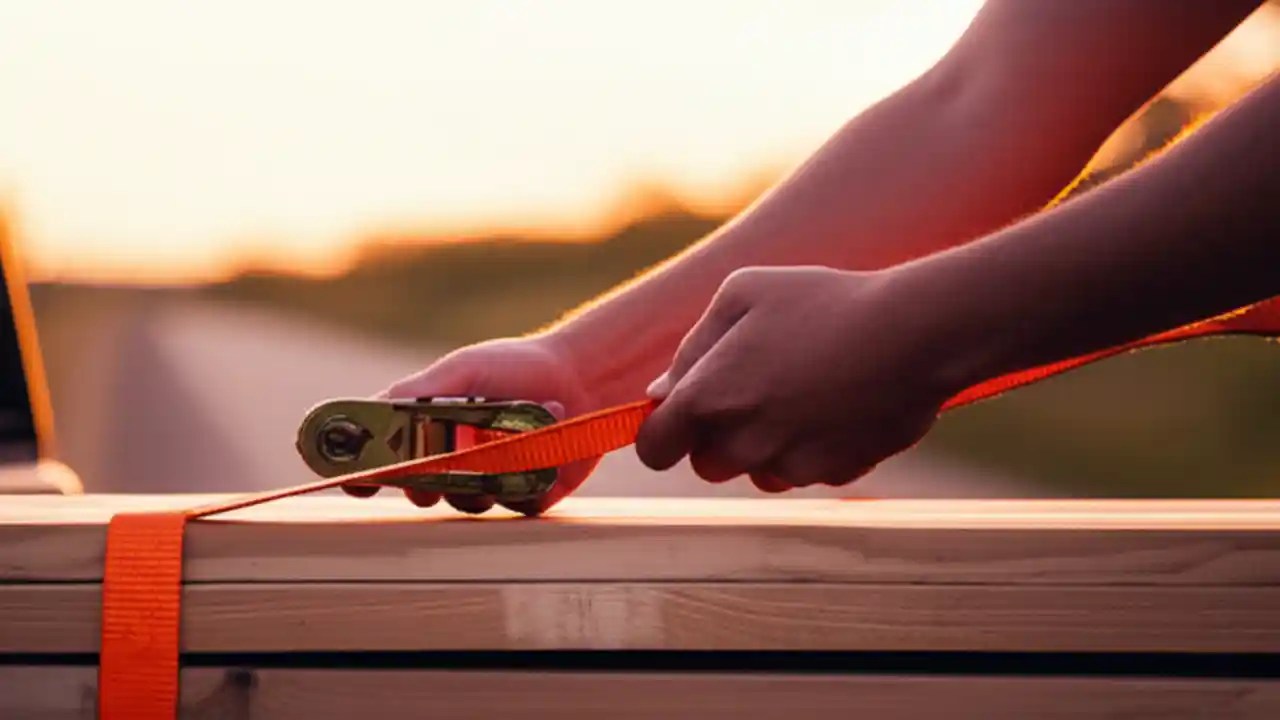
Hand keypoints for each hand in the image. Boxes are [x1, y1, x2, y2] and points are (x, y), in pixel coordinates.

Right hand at [353, 333, 600, 515]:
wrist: (583, 377)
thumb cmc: (520, 365)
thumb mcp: (464, 369)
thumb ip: (420, 392)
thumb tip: (374, 410)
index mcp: (433, 426)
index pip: (388, 456)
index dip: (369, 472)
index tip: (357, 481)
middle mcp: (457, 457)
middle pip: (421, 489)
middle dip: (424, 483)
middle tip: (434, 467)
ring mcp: (492, 480)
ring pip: (467, 503)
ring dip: (480, 478)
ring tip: (509, 440)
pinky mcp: (528, 494)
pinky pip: (513, 506)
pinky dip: (523, 484)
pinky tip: (540, 453)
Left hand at [635, 266, 960, 491]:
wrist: (911, 333)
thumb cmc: (820, 301)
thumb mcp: (742, 293)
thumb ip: (693, 346)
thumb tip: (662, 392)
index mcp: (707, 399)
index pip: (654, 450)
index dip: (663, 433)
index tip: (682, 413)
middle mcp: (741, 444)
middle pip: (707, 465)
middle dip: (720, 436)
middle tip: (755, 388)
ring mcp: (790, 465)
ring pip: (759, 471)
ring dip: (767, 445)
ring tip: (802, 390)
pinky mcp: (834, 474)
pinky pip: (808, 470)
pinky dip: (815, 446)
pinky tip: (838, 401)